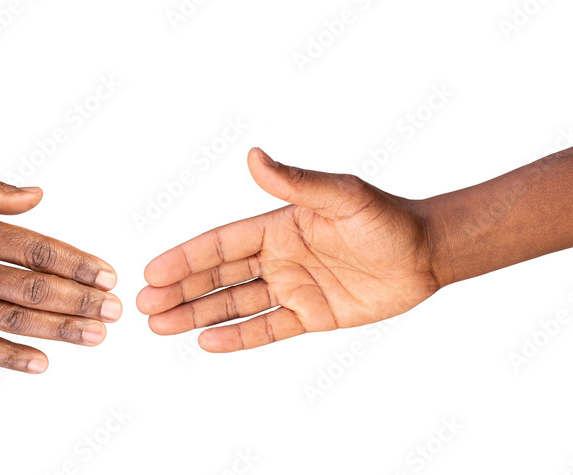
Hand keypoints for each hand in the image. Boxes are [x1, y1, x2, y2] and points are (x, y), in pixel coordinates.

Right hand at [0, 165, 120, 372]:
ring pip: (11, 320)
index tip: (107, 275)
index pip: (37, 250)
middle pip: (33, 289)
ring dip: (58, 330)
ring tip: (95, 336)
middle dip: (80, 301)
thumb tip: (40, 197)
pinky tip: (41, 364)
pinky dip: (9, 357)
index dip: (77, 264)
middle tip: (114, 311)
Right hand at [137, 148, 439, 351]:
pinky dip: (237, 337)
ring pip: (234, 304)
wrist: (428, 254)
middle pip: (218, 277)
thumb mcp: (341, 196)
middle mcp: (278, 258)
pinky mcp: (312, 316)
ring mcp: (293, 288)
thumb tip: (253, 157)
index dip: (185, 258)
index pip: (221, 244)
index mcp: (277, 227)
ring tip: (160, 326)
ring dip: (197, 314)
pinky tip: (206, 343)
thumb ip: (296, 182)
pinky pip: (268, 328)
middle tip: (144, 305)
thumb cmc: (387, 218)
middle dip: (180, 290)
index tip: (152, 270)